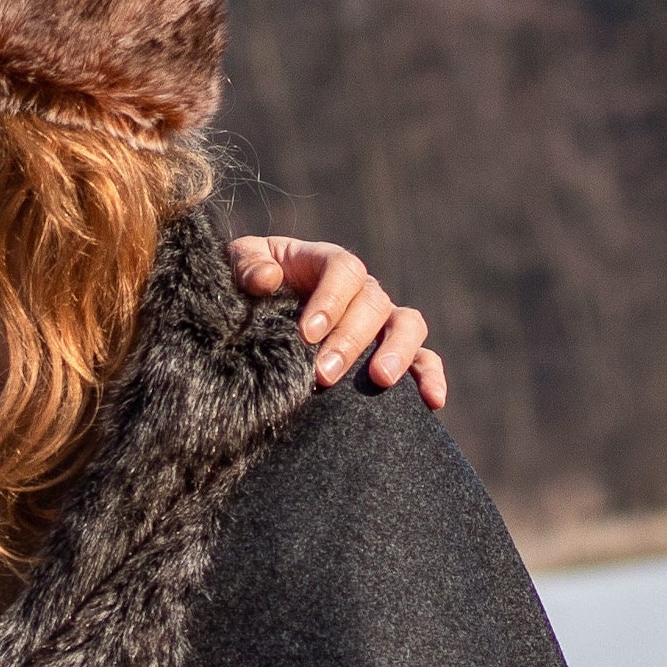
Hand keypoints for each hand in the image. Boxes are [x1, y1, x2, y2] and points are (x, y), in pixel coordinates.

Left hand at [229, 237, 446, 409]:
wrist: (249, 324)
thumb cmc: (242, 291)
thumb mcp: (235, 269)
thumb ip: (246, 265)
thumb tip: (267, 279)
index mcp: (325, 264)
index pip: (343, 270)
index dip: (330, 299)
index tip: (307, 334)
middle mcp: (359, 291)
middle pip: (373, 303)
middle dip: (351, 339)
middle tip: (324, 374)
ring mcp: (379, 322)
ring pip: (406, 325)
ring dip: (397, 352)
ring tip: (380, 380)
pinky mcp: (388, 354)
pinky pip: (423, 360)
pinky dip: (430, 377)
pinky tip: (432, 401)